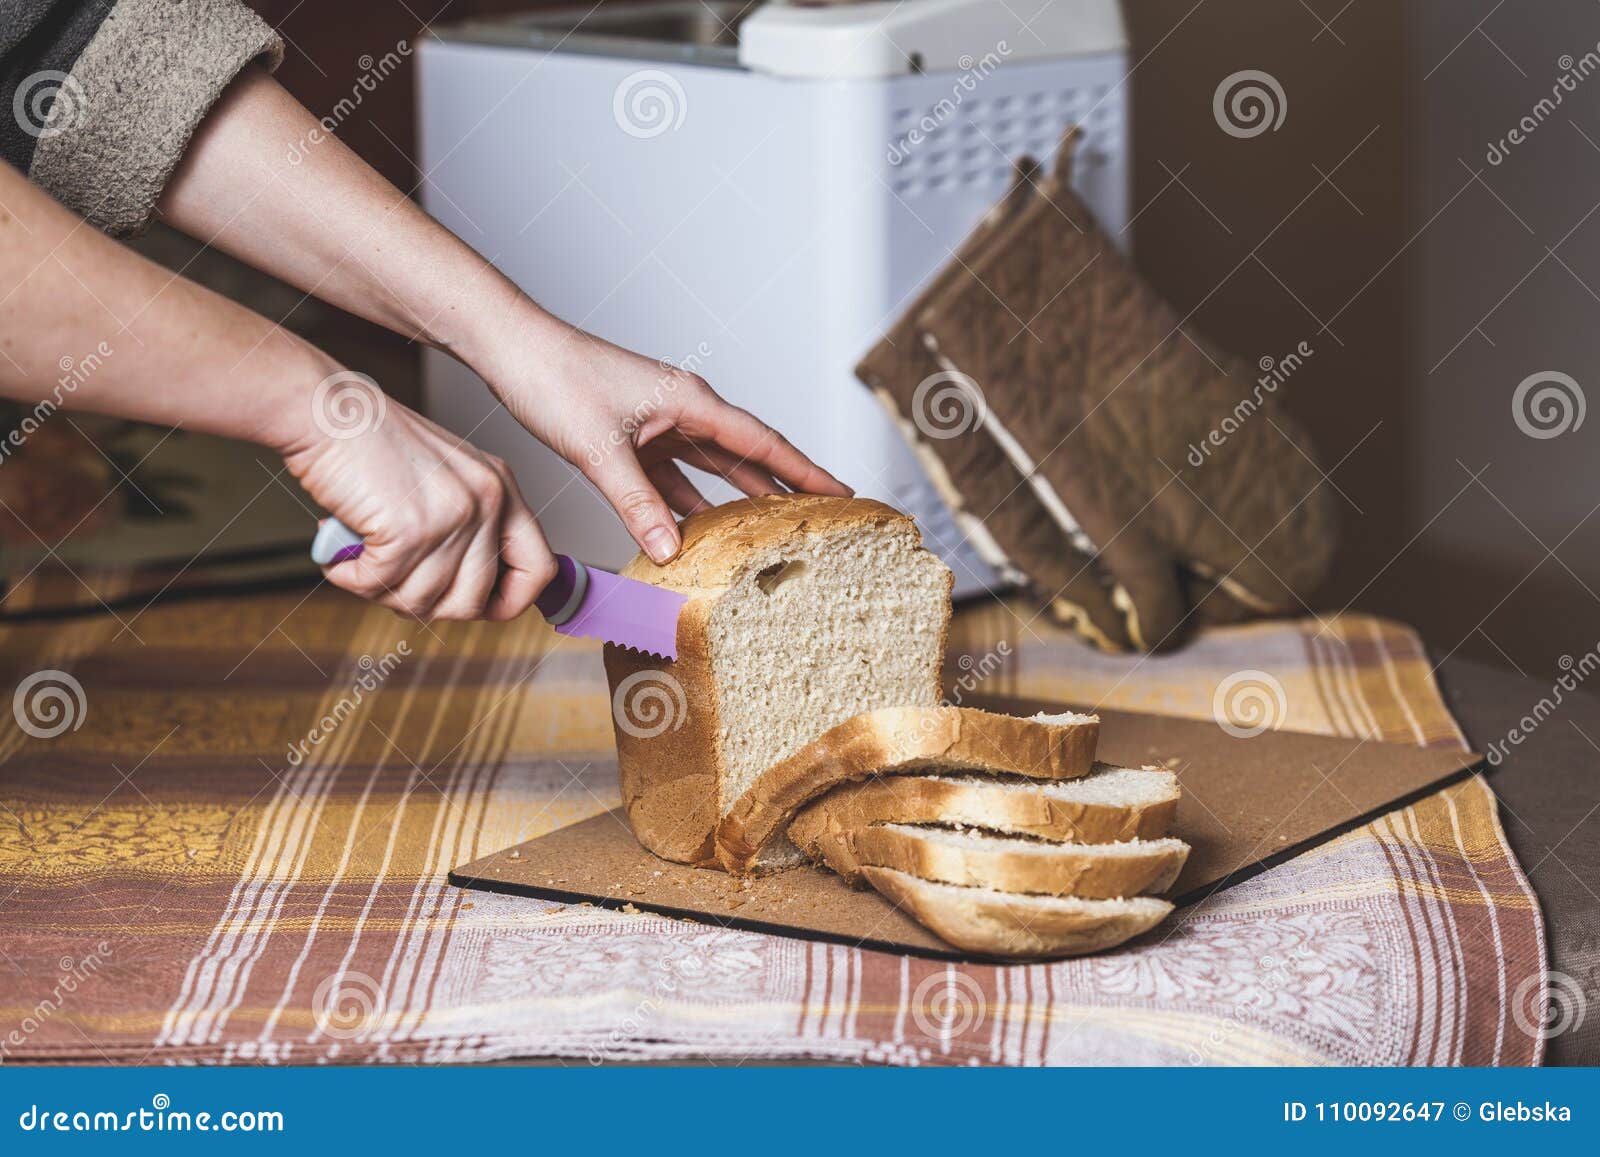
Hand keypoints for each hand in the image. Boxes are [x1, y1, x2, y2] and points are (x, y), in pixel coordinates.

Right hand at [279, 378, 556, 620]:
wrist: (325, 410)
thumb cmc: (370, 444)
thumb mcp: (442, 480)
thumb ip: (464, 531)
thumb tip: (467, 598)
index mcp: (501, 488)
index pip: (539, 570)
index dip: (509, 603)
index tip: (478, 610)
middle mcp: (488, 501)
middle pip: (472, 602)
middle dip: (424, 603)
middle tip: (390, 578)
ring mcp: (454, 516)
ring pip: (422, 602)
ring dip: (381, 589)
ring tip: (359, 556)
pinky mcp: (411, 531)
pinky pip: (382, 587)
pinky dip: (352, 578)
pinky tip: (342, 554)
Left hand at [477, 318, 852, 563]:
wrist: (514, 352)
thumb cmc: (557, 380)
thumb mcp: (601, 450)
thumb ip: (638, 503)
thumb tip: (671, 551)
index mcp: (691, 402)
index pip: (763, 442)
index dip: (805, 471)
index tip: (842, 492)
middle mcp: (684, 411)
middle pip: (748, 456)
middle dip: (784, 487)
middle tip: (821, 519)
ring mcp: (661, 425)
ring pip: (712, 470)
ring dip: (737, 501)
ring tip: (770, 534)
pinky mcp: (636, 439)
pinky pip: (674, 479)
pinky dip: (686, 506)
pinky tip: (695, 535)